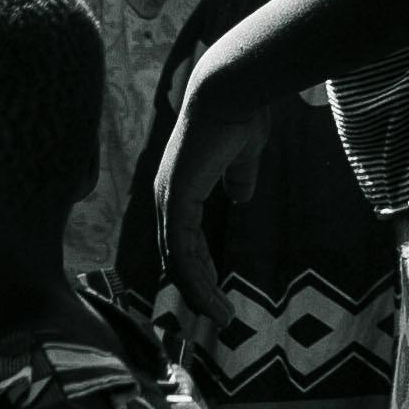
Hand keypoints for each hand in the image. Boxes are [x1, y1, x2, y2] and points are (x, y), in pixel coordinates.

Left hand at [156, 63, 285, 330]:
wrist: (232, 92)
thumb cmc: (241, 115)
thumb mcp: (242, 157)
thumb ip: (237, 178)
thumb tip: (240, 197)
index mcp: (179, 187)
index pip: (182, 240)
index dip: (198, 269)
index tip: (217, 292)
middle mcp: (166, 197)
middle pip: (176, 257)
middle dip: (197, 289)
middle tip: (218, 315)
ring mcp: (168, 200)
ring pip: (178, 261)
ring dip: (198, 292)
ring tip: (221, 316)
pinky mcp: (176, 201)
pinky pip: (182, 252)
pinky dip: (196, 279)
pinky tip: (213, 297)